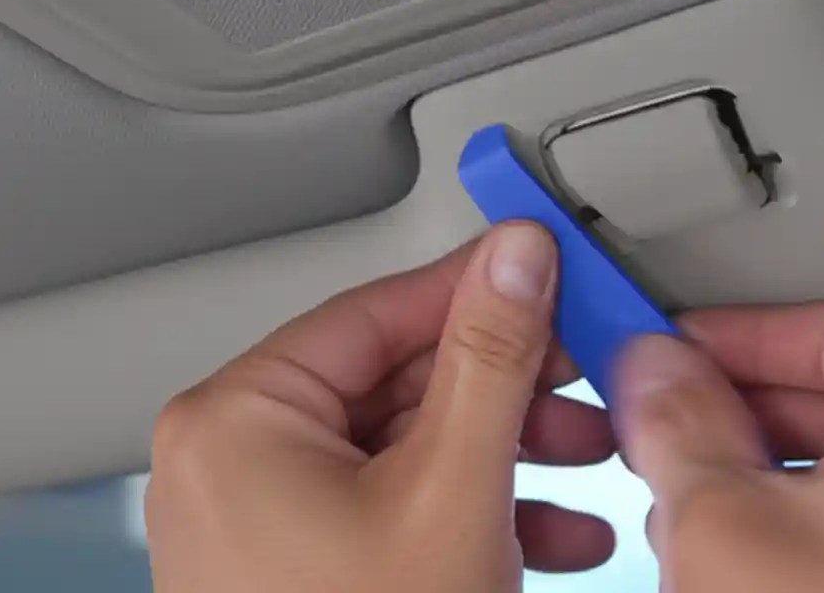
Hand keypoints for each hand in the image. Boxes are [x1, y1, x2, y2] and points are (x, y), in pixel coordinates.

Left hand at [146, 223, 614, 592]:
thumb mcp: (452, 488)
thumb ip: (489, 355)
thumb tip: (514, 260)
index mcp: (241, 420)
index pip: (377, 309)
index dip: (477, 289)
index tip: (545, 275)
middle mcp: (236, 460)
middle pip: (399, 380)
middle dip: (510, 392)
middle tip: (581, 384)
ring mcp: (265, 516)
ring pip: (409, 445)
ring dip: (509, 454)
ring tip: (587, 466)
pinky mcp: (302, 562)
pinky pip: (397, 503)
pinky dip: (474, 508)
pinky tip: (553, 532)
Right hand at [613, 303, 823, 592]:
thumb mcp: (728, 526)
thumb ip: (677, 423)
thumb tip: (649, 366)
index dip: (727, 333)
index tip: (658, 349)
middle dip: (734, 414)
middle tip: (654, 431)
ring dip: (759, 480)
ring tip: (685, 513)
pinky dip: (806, 534)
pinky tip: (743, 573)